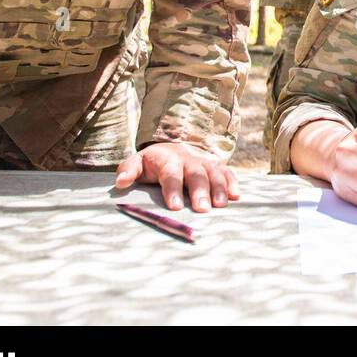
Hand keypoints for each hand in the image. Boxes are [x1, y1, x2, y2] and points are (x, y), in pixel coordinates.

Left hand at [114, 143, 240, 211]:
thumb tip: (120, 182)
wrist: (174, 147)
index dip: (172, 188)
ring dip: (218, 188)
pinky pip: (227, 172)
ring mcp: (204, 161)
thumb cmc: (153, 163)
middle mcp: (188, 158)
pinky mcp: (216, 165)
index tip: (174, 206)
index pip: (170, 173)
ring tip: (221, 205)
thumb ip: (129, 170)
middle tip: (202, 209)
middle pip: (196, 173)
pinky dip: (232, 183)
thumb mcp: (138, 162)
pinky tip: (236, 196)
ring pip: (214, 172)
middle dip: (200, 191)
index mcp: (166, 158)